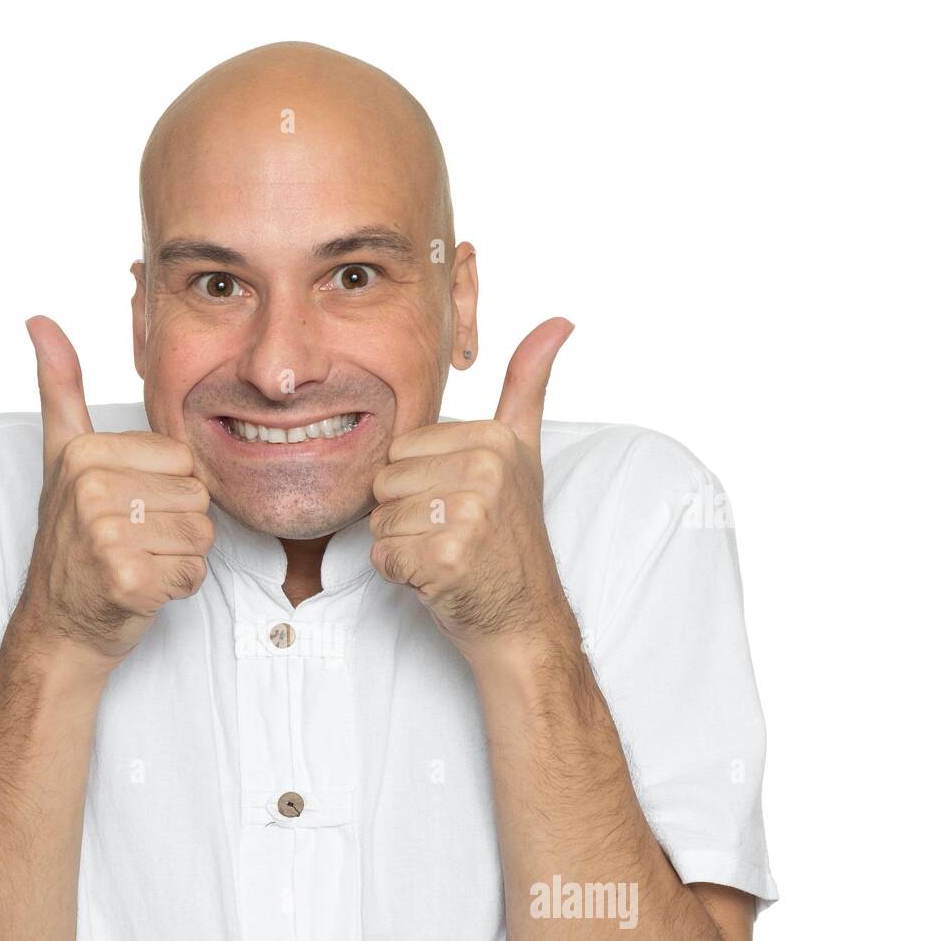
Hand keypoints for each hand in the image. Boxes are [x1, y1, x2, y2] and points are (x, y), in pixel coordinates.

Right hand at [16, 316, 213, 666]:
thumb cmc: (71, 545)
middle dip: (176, 528)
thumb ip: (60, 389)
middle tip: (133, 544)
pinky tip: (142, 590)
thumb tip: (39, 320)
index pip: (182, 461)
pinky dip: (177, 589)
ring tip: (138, 564)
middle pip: (196, 498)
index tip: (126, 511)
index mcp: (85, 453)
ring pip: (200, 536)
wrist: (58, 626)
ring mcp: (106, 536)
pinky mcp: (127, 580)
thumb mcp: (62, 458)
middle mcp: (91, 490)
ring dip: (179, 559)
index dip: (166, 493)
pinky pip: (192, 574)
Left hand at [368, 317, 578, 665]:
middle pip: (385, 484)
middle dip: (406, 518)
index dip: (417, 486)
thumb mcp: (523, 455)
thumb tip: (559, 321)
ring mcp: (468, 516)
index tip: (457, 506)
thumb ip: (528, 386)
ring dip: (403, 548)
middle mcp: (484, 472)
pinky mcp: (448, 559)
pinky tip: (437, 579)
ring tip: (445, 555)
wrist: (523, 619)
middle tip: (450, 536)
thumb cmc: (511, 542)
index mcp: (492, 440)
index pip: (401, 451)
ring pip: (381, 522)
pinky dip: (402, 577)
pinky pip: (384, 557)